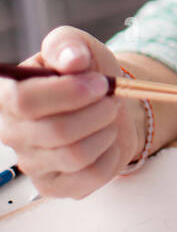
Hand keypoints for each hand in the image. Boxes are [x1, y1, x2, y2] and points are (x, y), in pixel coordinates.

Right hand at [0, 25, 144, 198]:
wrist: (108, 104)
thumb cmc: (88, 74)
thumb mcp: (80, 48)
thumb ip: (69, 45)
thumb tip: (73, 60)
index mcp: (8, 94)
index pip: (24, 100)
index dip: (68, 92)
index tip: (100, 83)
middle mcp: (12, 131)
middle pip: (55, 131)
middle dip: (97, 112)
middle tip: (112, 99)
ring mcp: (30, 162)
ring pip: (75, 154)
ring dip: (105, 131)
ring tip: (109, 117)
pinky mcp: (53, 186)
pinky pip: (89, 176)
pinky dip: (110, 154)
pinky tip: (107, 140)